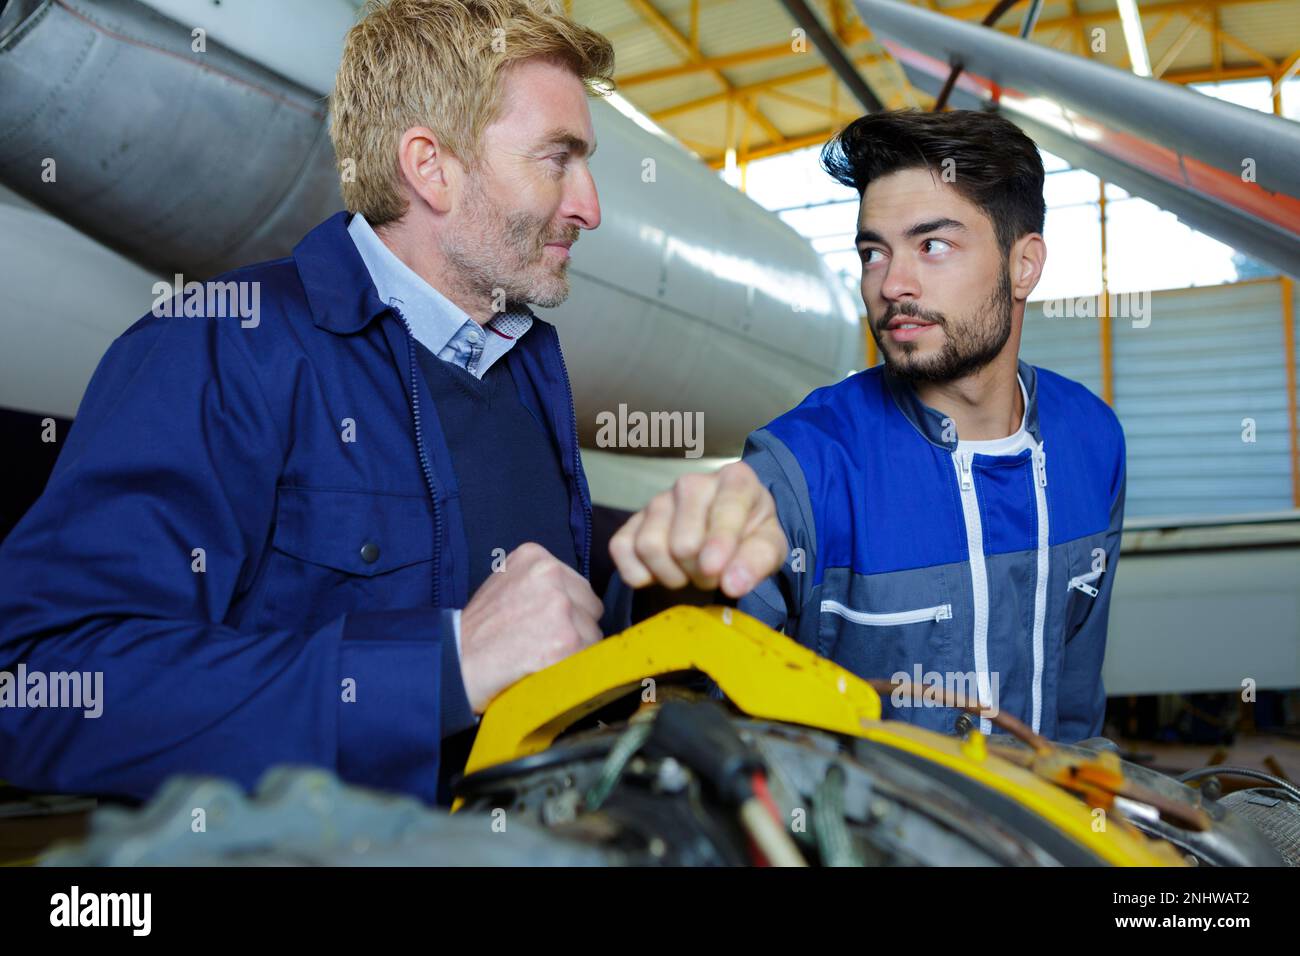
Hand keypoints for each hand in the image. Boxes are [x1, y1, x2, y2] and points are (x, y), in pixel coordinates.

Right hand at [459, 542, 602, 712]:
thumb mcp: (506, 584)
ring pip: (592, 635)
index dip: (566, 611)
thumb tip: (578, 600)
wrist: (454, 663)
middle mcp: (551, 575)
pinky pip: (587, 657)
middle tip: (539, 642)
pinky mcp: (565, 640)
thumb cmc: (479, 631)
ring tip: (537, 656)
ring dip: (573, 651)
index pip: (578, 587)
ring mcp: (560, 607)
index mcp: (536, 557)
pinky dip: (570, 668)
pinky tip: (541, 667)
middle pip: (590, 609)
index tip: (542, 625)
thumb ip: (542, 584)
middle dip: (574, 628)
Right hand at [609, 462, 787, 598]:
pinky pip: (621, 550)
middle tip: (714, 574)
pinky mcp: (632, 521)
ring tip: (691, 573)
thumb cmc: (749, 535)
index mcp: (735, 480)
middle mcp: (692, 483)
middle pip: (683, 542)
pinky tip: (661, 573)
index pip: (725, 508)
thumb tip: (733, 583)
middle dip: (700, 572)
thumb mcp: (769, 546)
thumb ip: (758, 561)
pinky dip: (639, 574)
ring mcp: (658, 500)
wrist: (723, 533)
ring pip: (649, 547)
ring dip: (672, 576)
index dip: (720, 542)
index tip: (716, 569)